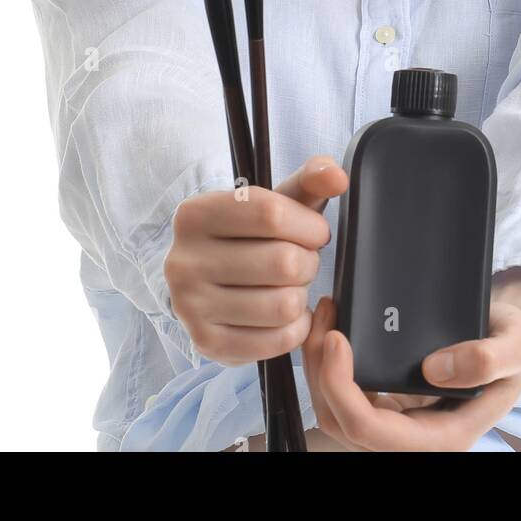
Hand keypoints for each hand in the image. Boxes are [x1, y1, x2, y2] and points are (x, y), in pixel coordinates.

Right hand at [163, 155, 348, 366]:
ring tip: (292, 286)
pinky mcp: (206, 343)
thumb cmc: (248, 235)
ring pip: (283, 305)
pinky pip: (278, 340)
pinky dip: (297, 328)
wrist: (208, 280)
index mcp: (196, 214)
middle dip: (309, 262)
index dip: (309, 225)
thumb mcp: (273, 201)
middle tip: (303, 261)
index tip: (315, 231)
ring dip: (302, 295)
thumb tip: (337, 177)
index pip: (273, 214)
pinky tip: (287, 314)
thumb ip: (309, 180)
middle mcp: (183, 260)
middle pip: (283, 262)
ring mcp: (190, 306)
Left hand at [301, 273, 520, 451]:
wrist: (515, 334)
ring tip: (326, 314)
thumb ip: (486, 360)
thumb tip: (434, 370)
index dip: (342, 390)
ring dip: (318, 364)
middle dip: (320, 372)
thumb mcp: (517, 345)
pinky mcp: (388, 394)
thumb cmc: (517, 342)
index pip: (372, 431)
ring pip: (335, 409)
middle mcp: (413, 434)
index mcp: (442, 435)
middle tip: (325, 316)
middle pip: (341, 423)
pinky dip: (328, 360)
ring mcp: (398, 416)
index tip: (337, 339)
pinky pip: (345, 389)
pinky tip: (333, 324)